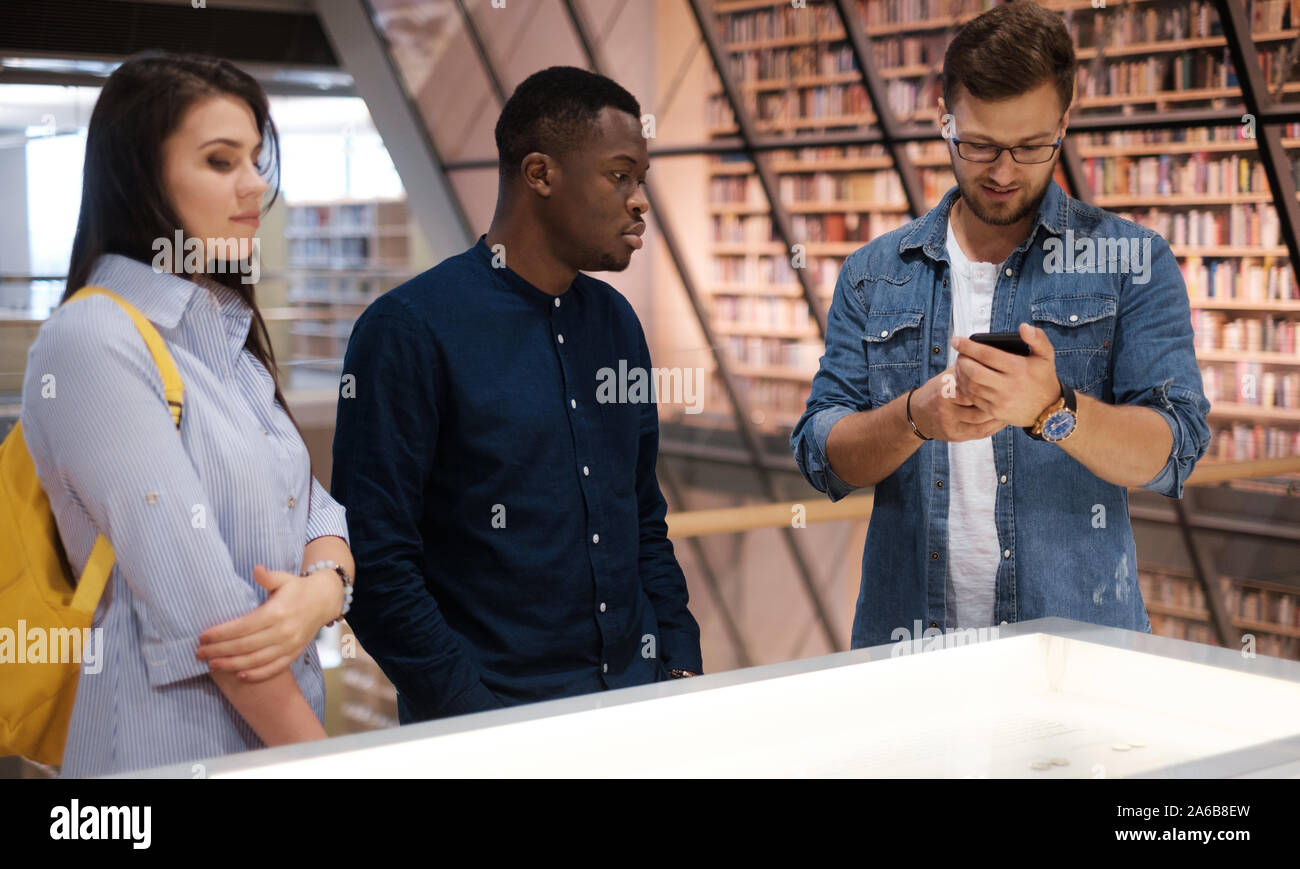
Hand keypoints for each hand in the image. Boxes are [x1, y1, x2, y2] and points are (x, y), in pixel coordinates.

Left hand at [196, 564, 342, 681]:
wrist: (324, 601)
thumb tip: (256, 569)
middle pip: (245, 646)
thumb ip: (267, 576)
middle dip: (219, 651)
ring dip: (232, 664)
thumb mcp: (283, 579)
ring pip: (256, 660)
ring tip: (212, 665)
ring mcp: (289, 645)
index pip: (242, 627)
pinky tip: (239, 675)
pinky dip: (256, 674)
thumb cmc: (297, 588)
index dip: (221, 634)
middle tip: (199, 652)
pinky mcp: (294, 654)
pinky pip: (274, 668)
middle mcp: (283, 631)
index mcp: (277, 612)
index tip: (202, 637)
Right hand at [909, 366, 1005, 442]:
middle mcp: (945, 407)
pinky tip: (1002, 418)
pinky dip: (994, 426)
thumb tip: (990, 357)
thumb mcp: (946, 376)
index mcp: (944, 389)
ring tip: (1010, 405)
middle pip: (978, 404)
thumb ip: (965, 370)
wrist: (917, 415)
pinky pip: (980, 432)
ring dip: (998, 413)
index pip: (972, 385)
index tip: (1004, 378)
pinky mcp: (954, 435)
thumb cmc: (936, 391)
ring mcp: (949, 423)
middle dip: (997, 399)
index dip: (990, 382)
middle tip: (1013, 393)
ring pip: (981, 420)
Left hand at [950, 322, 1059, 427]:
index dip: (968, 346)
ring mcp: (1001, 401)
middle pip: (974, 371)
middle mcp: (1009, 385)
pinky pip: (973, 399)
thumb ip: (1037, 338)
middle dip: (961, 361)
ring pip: (971, 386)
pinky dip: (965, 388)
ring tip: (960, 366)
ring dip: (960, 374)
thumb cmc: (1044, 378)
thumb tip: (1023, 326)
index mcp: (1019, 368)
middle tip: (959, 354)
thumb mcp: (1046, 355)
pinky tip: (964, 380)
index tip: (956, 340)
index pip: (987, 354)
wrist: (1049, 410)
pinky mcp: (996, 412)